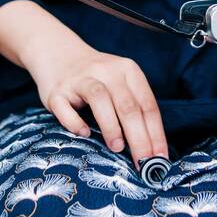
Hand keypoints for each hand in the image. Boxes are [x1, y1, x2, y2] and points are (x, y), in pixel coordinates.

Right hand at [22, 37, 167, 167]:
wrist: (59, 53)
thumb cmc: (97, 77)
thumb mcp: (121, 83)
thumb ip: (135, 108)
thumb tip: (151, 150)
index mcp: (128, 70)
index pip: (148, 105)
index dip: (156, 134)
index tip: (160, 158)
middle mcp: (106, 71)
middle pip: (128, 106)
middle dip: (139, 138)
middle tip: (143, 162)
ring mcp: (79, 79)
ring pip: (100, 99)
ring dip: (111, 126)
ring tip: (117, 148)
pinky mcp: (57, 91)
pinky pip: (65, 107)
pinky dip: (75, 122)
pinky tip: (84, 134)